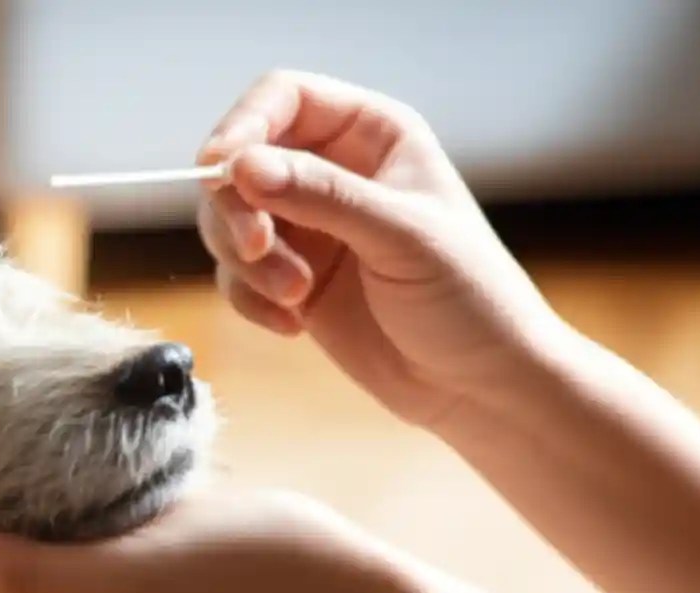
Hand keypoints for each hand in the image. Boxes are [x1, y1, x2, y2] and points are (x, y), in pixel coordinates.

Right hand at [197, 70, 568, 425]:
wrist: (480, 387)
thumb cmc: (469, 299)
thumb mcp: (402, 236)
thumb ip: (322, 195)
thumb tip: (241, 165)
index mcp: (371, 135)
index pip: (283, 98)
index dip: (244, 124)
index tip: (219, 167)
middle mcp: (332, 172)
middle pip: (241, 162)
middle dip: (237, 208)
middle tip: (257, 248)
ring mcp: (307, 229)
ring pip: (229, 221)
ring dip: (247, 263)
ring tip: (295, 298)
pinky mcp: (290, 281)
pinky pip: (236, 276)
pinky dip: (250, 300)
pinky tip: (294, 326)